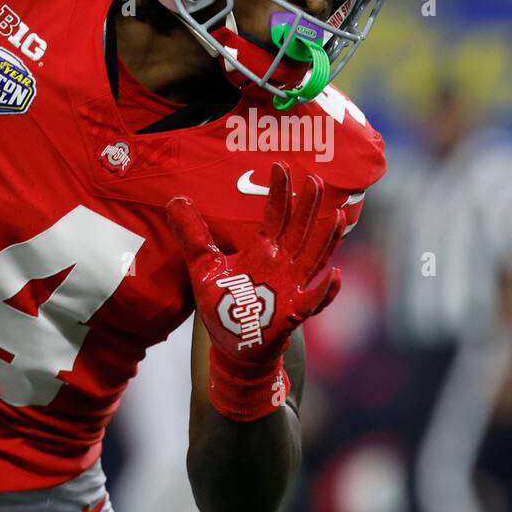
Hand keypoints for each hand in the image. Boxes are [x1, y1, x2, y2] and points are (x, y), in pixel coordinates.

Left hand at [167, 161, 342, 419]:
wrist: (231, 345)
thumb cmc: (223, 306)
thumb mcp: (203, 266)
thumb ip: (192, 235)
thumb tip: (174, 200)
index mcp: (263, 251)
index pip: (275, 215)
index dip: (279, 192)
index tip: (280, 166)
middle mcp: (282, 264)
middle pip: (300, 230)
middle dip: (308, 206)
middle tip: (315, 179)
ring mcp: (291, 287)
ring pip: (314, 258)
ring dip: (326, 239)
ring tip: (337, 217)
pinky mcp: (294, 313)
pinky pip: (314, 301)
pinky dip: (324, 291)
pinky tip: (333, 275)